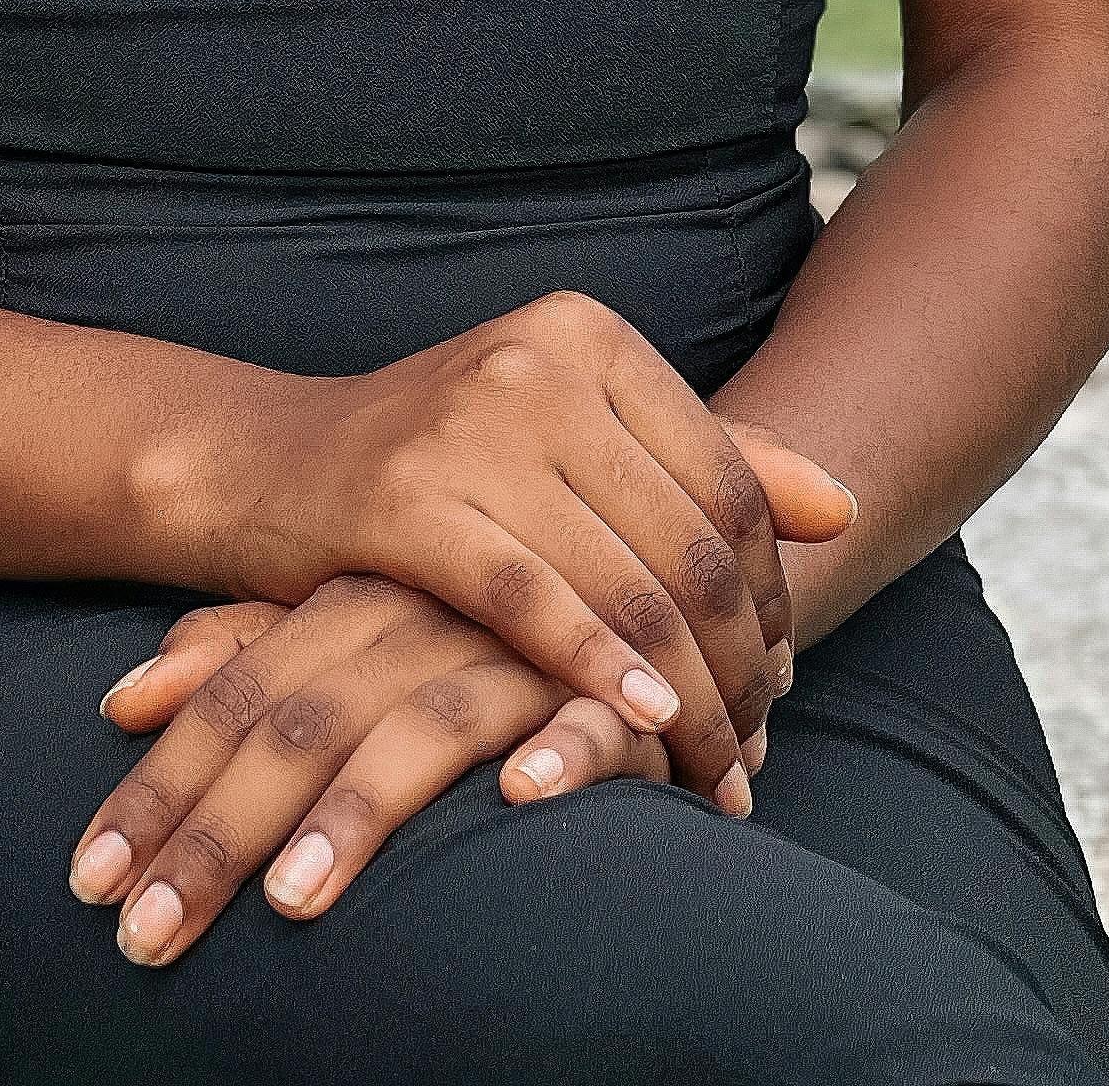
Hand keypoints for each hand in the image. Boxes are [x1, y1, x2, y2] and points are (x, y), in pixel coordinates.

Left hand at [69, 575, 680, 965]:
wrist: (624, 569)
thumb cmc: (467, 627)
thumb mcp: (349, 636)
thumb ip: (245, 652)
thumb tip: (118, 698)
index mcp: (352, 603)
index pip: (232, 697)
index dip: (159, 786)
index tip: (87, 882)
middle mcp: (425, 619)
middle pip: (301, 722)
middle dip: (216, 832)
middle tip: (146, 938)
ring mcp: (520, 650)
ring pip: (425, 724)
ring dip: (359, 814)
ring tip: (291, 905)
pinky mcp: (620, 689)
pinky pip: (590, 716)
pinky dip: (562, 752)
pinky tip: (522, 795)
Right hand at [203, 297, 852, 806]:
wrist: (265, 465)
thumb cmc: (437, 464)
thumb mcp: (567, 437)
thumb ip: (702, 459)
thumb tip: (843, 508)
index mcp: (589, 333)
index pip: (729, 483)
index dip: (771, 598)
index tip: (782, 685)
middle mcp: (540, 359)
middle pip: (687, 540)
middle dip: (739, 666)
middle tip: (756, 752)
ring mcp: (471, 422)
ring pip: (623, 581)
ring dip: (684, 698)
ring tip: (715, 774)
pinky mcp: (407, 498)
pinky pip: (531, 601)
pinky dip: (595, 671)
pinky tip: (638, 730)